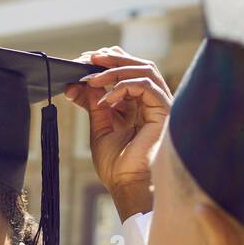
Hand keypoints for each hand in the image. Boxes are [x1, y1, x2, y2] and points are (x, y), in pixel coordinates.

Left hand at [64, 47, 171, 218]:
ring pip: (145, 70)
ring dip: (117, 69)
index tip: (84, 63)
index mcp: (138, 105)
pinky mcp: (164, 111)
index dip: (108, 64)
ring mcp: (160, 105)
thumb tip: (79, 84)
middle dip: (113, 59)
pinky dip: (123, 86)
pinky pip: (145, 86)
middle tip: (89, 59)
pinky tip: (106, 100)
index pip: (128, 72)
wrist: (127, 185)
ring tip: (93, 78)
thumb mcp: (99, 128)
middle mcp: (152, 102)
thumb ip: (93, 105)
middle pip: (139, 65)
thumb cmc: (116, 165)